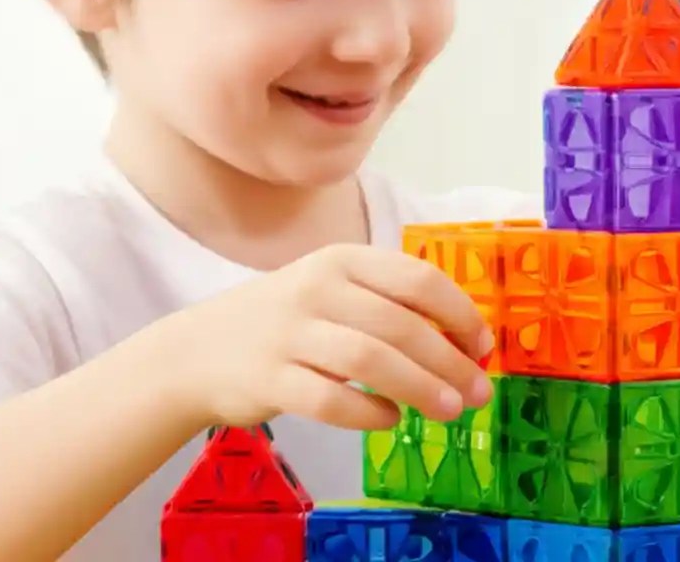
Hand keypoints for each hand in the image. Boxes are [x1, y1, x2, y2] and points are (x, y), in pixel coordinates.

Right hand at [154, 244, 493, 430]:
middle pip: (400, 324)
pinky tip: (391, 419)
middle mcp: (316, 289)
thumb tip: (462, 343)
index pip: (417, 279)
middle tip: (479, 393)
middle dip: (449, 361)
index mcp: (341, 261)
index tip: (484, 346)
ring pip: (370, 359)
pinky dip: (369, 413)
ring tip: (450, 410)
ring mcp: (289, 334)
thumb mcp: (331, 292)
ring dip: (420, 387)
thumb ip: (387, 305)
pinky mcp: (268, 379)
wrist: (195, 352)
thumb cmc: (285, 323)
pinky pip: (331, 399)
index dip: (460, 314)